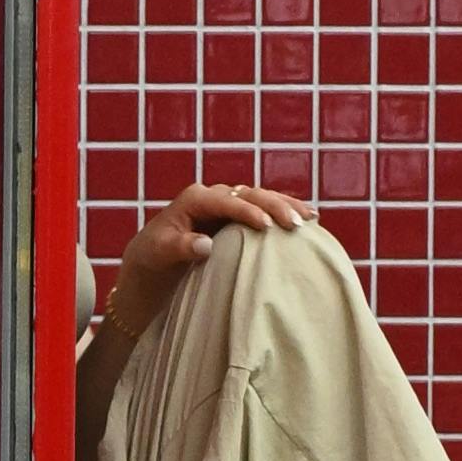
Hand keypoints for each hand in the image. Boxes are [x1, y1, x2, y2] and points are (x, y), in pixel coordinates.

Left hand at [102, 176, 310, 341]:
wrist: (150, 266)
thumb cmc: (151, 260)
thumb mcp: (159, 254)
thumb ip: (181, 247)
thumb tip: (206, 244)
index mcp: (194, 199)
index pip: (226, 201)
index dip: (248, 212)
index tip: (268, 227)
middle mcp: (213, 196)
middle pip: (249, 194)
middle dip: (275, 205)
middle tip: (298, 222)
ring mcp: (226, 205)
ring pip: (261, 198)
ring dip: (286, 206)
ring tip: (311, 217)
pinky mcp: (236, 218)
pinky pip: (263, 210)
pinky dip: (283, 212)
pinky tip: (307, 218)